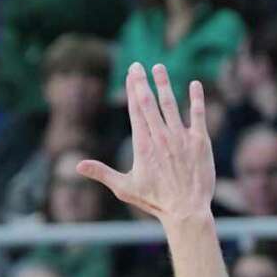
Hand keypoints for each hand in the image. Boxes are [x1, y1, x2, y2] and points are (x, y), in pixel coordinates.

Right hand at [79, 65, 214, 224]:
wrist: (186, 211)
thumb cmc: (155, 201)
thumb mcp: (124, 188)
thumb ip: (101, 173)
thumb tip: (76, 166)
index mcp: (143, 144)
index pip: (135, 110)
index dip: (133, 89)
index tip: (131, 74)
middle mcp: (161, 136)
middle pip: (149, 102)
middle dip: (143, 82)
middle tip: (138, 65)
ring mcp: (181, 137)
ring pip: (171, 104)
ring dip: (164, 84)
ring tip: (159, 67)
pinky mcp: (200, 142)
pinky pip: (198, 114)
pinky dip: (196, 98)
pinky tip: (195, 84)